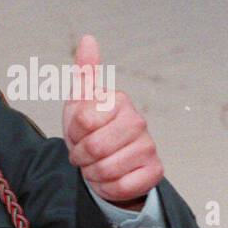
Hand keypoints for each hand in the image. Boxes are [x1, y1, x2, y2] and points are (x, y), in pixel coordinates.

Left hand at [62, 34, 162, 208]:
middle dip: (80, 156)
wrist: (106, 163)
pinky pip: (120, 187)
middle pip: (93, 148)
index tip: (79, 132)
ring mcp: (149, 147)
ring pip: (104, 169)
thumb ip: (84, 73)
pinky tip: (111, 178)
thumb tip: (88, 39)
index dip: (73, 132)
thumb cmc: (91, 130)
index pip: (82, 122)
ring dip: (92, 173)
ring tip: (97, 164)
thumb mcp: (80, 102)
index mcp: (118, 102)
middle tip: (84, 153)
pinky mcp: (155, 172)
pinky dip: (107, 188)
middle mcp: (138, 121)